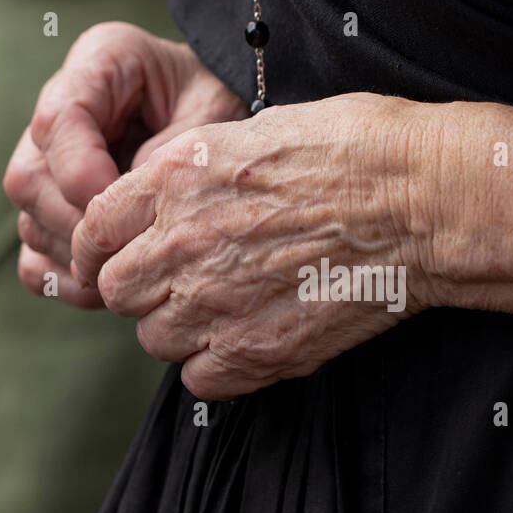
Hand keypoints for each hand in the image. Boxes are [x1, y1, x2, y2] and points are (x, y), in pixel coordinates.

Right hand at [4, 23, 246, 306]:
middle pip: (30, 176)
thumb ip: (171, 155)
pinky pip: (32, 251)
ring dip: (74, 254)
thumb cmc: (225, 102)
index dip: (81, 173)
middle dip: (78, 223)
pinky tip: (102, 285)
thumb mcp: (215, 112)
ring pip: (29, 216)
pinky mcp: (55, 202)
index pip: (57, 121)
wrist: (228, 117)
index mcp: (100, 62)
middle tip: (131, 251)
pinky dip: (60, 275)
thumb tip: (127, 210)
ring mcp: (50, 158)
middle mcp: (63, 108)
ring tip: (128, 269)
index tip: (124, 208)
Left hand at [70, 93, 437, 398]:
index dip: (100, 249)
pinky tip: (249, 338)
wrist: (420, 200)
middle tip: (182, 280)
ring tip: (228, 306)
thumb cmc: (353, 150)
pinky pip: (200, 380)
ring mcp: (217, 302)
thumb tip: (162, 202)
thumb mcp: (252, 133)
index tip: (116, 257)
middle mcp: (182, 243)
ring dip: (180, 328)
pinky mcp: (257, 351)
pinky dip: (217, 366)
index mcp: (175, 179)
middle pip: (116, 291)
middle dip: (141, 288)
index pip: (92, 230)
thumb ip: (190, 173)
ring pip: (155, 339)